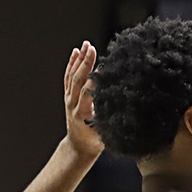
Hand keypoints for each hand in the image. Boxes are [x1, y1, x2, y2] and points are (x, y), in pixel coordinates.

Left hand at [64, 41, 102, 159]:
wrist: (78, 146)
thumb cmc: (94, 141)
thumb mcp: (104, 133)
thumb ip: (109, 120)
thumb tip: (123, 107)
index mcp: (82, 114)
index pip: (87, 93)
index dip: (93, 80)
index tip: (102, 67)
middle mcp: (72, 104)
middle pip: (78, 80)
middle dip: (85, 63)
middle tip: (92, 48)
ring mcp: (68, 99)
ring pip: (72, 76)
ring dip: (79, 59)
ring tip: (86, 45)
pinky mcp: (68, 96)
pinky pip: (68, 77)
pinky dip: (71, 64)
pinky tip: (76, 52)